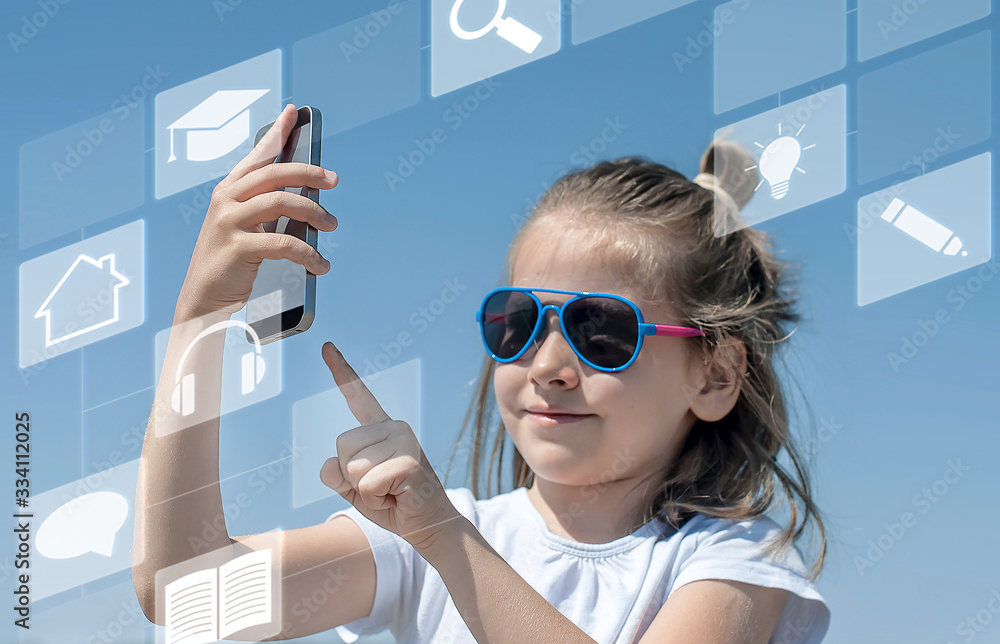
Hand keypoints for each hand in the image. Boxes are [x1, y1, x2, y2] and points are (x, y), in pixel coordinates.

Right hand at [175, 103, 339, 322]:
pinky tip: (321, 265)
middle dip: (309, 173)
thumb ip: (264, 208)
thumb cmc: (229, 263)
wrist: (202, 301)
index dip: (276, 132)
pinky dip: (308, 254)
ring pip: (282, 202)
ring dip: (314, 213)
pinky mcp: (238, 248)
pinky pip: (284, 242)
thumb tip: (306, 195)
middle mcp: (225, 200)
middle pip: (275, 174)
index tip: (295, 112)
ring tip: (331, 225)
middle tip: (333, 180)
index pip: (256, 155)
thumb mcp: (243, 227)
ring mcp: (229, 222)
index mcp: (227, 191)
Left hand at [319, 342, 462, 553]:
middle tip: (381, 487)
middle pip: (341, 446)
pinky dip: (375, 500)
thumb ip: (337, 475)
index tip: (326, 346)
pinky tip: (397, 498)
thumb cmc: (393, 505)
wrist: (429, 527)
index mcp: (382, 429)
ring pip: (352, 467)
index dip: (341, 371)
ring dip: (364, 491)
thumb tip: (329, 464)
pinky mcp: (409, 461)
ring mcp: (404, 440)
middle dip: (351, 477)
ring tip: (390, 492)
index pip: (358, 396)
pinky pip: (366, 484)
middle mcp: (395, 427)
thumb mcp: (355, 490)